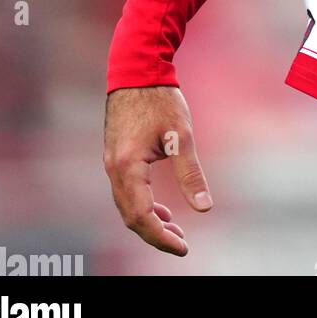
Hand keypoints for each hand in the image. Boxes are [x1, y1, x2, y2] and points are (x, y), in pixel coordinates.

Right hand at [104, 86, 212, 254]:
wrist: (137, 70)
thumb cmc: (159, 99)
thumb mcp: (181, 136)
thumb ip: (191, 174)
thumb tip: (205, 208)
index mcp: (127, 167)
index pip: (141, 216)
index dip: (161, 237)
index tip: (183, 247)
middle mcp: (114, 169)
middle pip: (130, 216)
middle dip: (155, 234)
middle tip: (182, 243)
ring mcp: (111, 163)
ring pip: (126, 205)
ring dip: (149, 221)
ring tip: (175, 229)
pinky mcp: (115, 157)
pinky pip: (126, 192)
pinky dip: (142, 205)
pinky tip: (161, 207)